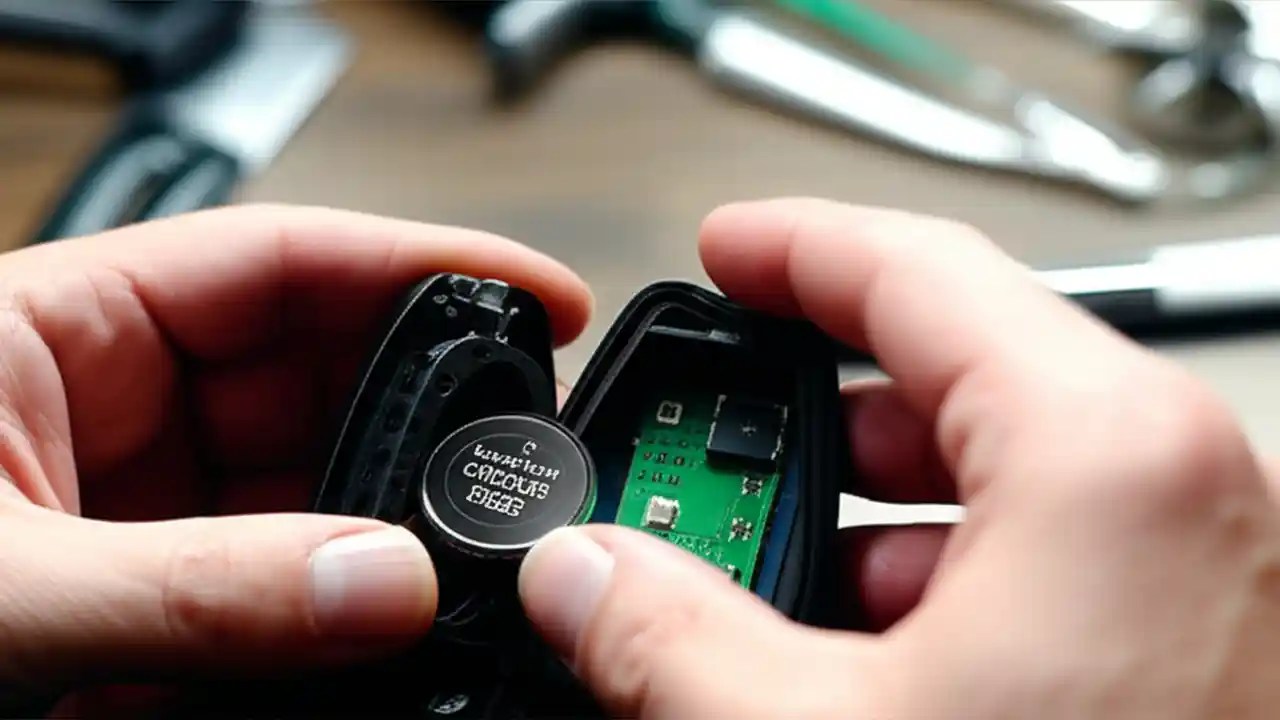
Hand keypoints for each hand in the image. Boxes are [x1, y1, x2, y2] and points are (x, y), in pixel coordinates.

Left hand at [0, 205, 591, 710]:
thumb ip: (186, 589)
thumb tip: (373, 583)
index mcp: (58, 329)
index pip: (281, 262)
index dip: (423, 264)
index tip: (537, 295)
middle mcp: (114, 410)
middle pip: (320, 378)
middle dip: (425, 417)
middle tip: (508, 465)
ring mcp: (147, 510)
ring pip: (314, 491)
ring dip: (388, 528)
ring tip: (456, 565)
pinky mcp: (157, 603)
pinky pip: (282, 586)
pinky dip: (341, 613)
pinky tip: (385, 636)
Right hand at [516, 198, 1279, 718]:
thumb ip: (669, 638)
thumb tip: (581, 576)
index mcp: (1107, 462)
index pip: (919, 275)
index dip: (795, 251)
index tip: (724, 251)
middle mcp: (1181, 496)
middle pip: (954, 377)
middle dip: (810, 412)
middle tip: (709, 442)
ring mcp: (1203, 575)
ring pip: (997, 482)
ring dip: (866, 518)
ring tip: (757, 569)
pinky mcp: (1196, 653)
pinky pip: (1043, 568)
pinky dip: (939, 589)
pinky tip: (855, 660)